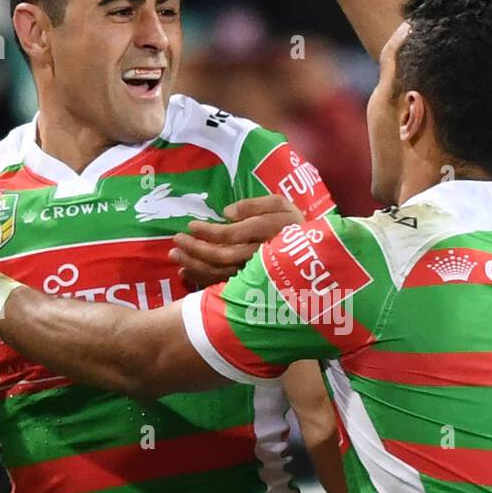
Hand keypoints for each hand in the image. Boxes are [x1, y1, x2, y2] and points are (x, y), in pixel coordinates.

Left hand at [171, 195, 303, 287]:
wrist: (316, 257)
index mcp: (269, 234)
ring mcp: (256, 277)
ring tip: (175, 256)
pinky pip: (223, 288)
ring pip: (221, 275)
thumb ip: (256, 205)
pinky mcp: (251, 288)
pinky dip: (202, 281)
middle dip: (196, 249)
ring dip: (194, 266)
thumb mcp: (282, 204)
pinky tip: (185, 273)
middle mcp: (261, 259)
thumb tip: (227, 213)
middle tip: (176, 240)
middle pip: (223, 257)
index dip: (210, 232)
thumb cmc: (293, 224)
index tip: (191, 225)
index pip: (234, 236)